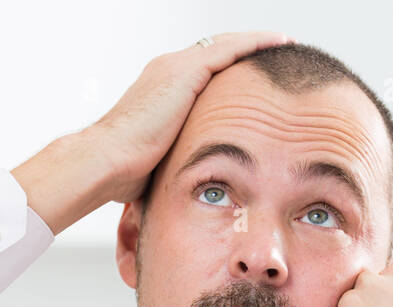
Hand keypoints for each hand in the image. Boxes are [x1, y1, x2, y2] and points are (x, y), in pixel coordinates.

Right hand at [91, 31, 290, 202]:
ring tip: (284, 42)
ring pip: (226, 45)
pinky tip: (279, 42)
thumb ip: (176, 155)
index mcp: (161, 89)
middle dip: (246, 50)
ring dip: (256, 43)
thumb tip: (187, 178)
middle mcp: (168, 70)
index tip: (251, 77)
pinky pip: (230, 49)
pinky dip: (255, 43)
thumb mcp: (158, 159)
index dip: (229, 69)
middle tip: (277, 50)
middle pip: (217, 52)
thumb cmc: (126, 171)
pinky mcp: (186, 71)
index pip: (203, 70)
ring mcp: (176, 67)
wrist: (107, 161)